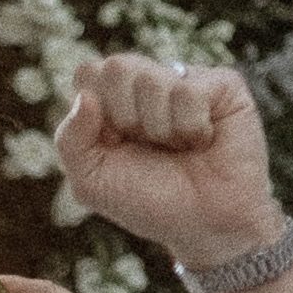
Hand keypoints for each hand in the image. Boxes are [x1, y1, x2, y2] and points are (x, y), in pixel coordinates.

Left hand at [56, 56, 284, 273]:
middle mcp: (148, 83)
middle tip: (148, 145)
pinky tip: (202, 141)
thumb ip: (71, 140)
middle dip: (126, 117)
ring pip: (151, 79)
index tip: (115, 143)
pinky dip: (190, 128)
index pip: (88, 73)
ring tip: (178, 148)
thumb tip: (85, 96)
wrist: (204, 225)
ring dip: (159, 129)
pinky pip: (188, 91)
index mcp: (112, 100)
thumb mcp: (92, 181)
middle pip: (116, 67)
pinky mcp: (222, 85)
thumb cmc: (148, 202)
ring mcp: (185, 80)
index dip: (96, 111)